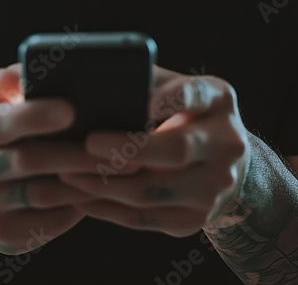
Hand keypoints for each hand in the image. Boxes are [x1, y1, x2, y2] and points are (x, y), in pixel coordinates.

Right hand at [0, 64, 106, 254]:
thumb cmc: (9, 141)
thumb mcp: (6, 111)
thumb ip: (16, 86)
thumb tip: (26, 71)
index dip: (34, 116)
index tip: (71, 109)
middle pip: (26, 161)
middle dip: (75, 153)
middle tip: (119, 148)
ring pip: (42, 194)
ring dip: (85, 181)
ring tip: (123, 169)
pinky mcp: (4, 236)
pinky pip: (49, 221)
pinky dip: (78, 206)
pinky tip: (104, 192)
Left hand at [58, 65, 248, 236]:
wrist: (229, 167)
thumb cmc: (186, 114)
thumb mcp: (180, 88)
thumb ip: (149, 80)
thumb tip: (95, 77)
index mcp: (218, 101)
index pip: (193, 96)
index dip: (167, 100)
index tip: (138, 102)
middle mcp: (226, 145)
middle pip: (175, 150)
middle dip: (127, 149)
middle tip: (87, 143)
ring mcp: (214, 187)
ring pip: (152, 192)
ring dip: (105, 184)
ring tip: (68, 171)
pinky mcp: (196, 219)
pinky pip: (144, 219)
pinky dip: (108, 209)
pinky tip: (82, 197)